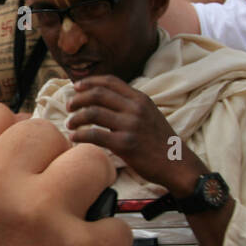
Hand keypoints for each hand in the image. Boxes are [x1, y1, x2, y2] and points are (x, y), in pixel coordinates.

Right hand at [0, 104, 131, 245]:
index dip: (11, 134)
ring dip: (91, 183)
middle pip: (46, 130)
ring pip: (93, 160)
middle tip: (46, 193)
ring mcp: (43, 216)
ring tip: (76, 211)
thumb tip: (30, 130)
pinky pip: (117, 222)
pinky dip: (106, 243)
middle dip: (52, 159)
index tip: (17, 161)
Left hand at [65, 75, 205, 193]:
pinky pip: (95, 135)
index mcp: (140, 98)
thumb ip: (130, 105)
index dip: (89, 82)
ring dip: (75, 118)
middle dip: (78, 99)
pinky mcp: (125, 144)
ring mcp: (130, 125)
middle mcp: (135, 108)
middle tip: (68, 107)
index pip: (110, 81)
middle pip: (97, 94)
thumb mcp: (149, 114)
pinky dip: (80, 135)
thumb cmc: (159, 141)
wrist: (177, 163)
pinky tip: (74, 138)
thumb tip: (103, 99)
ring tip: (70, 124)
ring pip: (92, 113)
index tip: (76, 87)